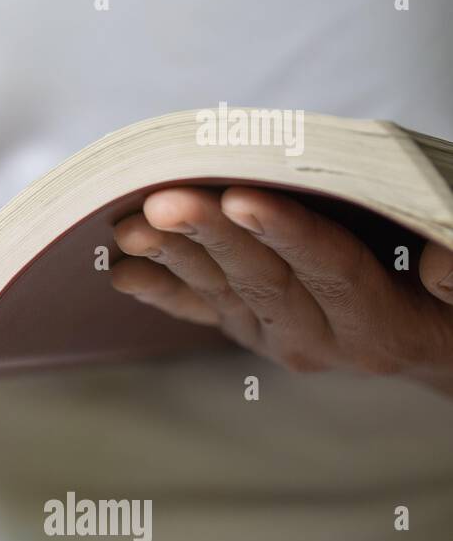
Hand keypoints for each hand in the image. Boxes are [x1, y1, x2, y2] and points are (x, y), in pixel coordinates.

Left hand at [109, 186, 452, 395]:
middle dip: (209, 235)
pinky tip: (120, 269)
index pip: (331, 269)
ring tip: (130, 224)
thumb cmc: (451, 303)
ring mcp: (277, 337)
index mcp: (380, 324)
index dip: (286, 232)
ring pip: (220, 290)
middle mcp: (321, 337)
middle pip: (260, 277)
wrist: (432, 344)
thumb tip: (439, 264)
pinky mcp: (248, 330)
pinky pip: (199, 311)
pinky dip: (158, 289)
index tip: (243, 196)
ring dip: (171, 255)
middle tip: (164, 201)